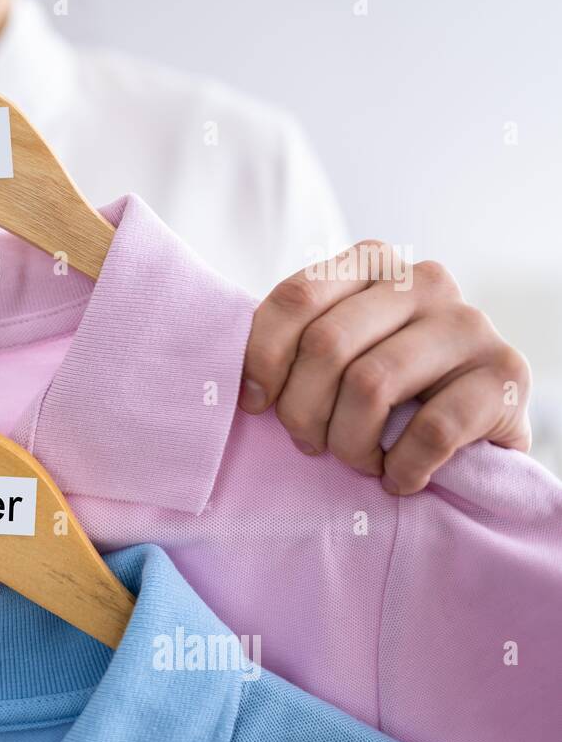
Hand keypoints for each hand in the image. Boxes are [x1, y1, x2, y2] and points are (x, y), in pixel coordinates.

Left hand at [239, 241, 531, 493]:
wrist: (475, 427)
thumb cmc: (385, 390)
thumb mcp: (335, 353)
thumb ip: (293, 345)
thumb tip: (236, 383)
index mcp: (371, 264)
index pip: (295, 298)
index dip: (262, 359)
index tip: (255, 403)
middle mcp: (423, 281)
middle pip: (327, 345)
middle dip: (302, 410)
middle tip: (308, 443)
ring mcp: (469, 324)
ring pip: (372, 384)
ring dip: (349, 444)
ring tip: (356, 462)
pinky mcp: (506, 374)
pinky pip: (432, 429)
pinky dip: (402, 466)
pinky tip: (398, 477)